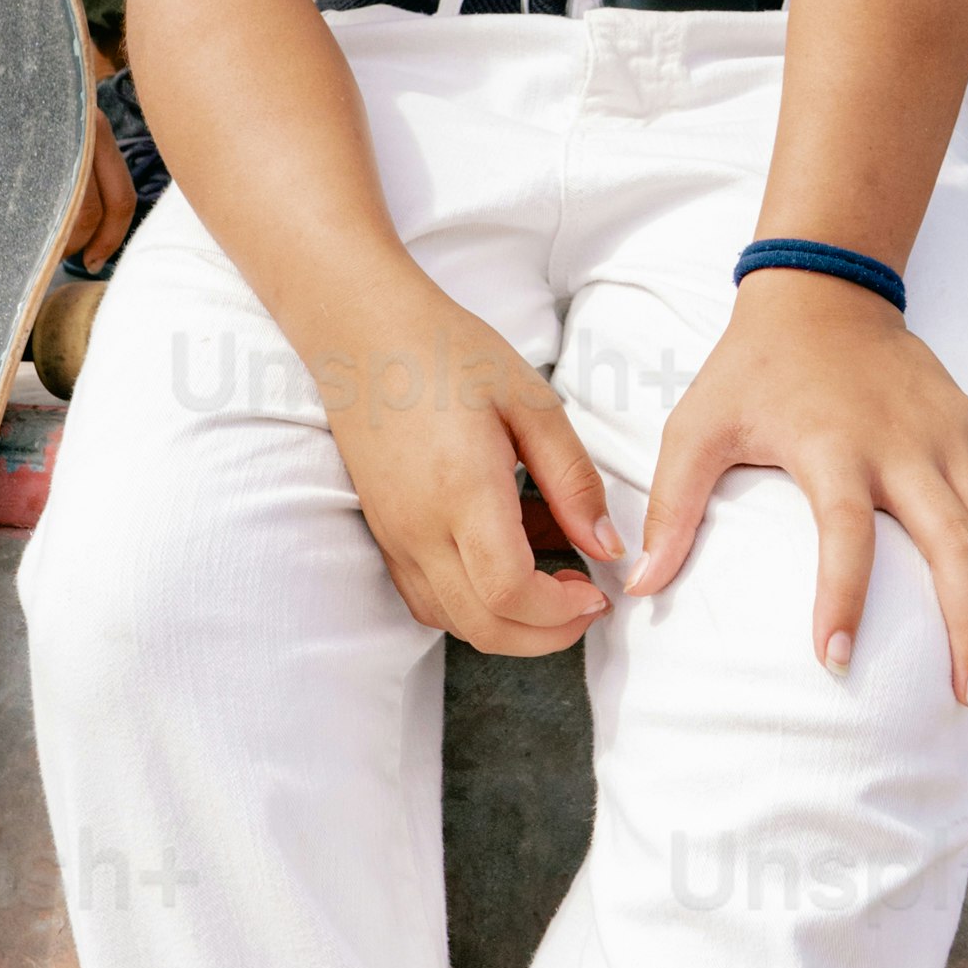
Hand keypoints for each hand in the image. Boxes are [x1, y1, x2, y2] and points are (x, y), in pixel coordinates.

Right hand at [321, 286, 627, 661]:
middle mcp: (420, 527)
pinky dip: (474, 604)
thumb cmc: (448, 353)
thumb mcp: (532, 403)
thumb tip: (606, 546)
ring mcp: (395, 536)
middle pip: (484, 627)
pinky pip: (428, 598)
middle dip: (546, 635)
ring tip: (552, 582)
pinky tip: (505, 563)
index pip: (510, 593)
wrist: (361, 332)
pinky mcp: (384, 534)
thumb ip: (573, 480)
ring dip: (511, 625)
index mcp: (462, 491)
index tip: (597, 591)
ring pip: (453, 622)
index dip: (561, 613)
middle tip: (586, 602)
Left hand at [628, 275, 967, 707]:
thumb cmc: (753, 369)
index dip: (843, 598)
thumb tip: (641, 586)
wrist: (823, 292)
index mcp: (832, 445)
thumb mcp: (697, 426)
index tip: (837, 661)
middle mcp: (904, 443)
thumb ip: (672, 506)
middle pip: (955, 543)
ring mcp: (949, 434)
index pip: (846, 533)